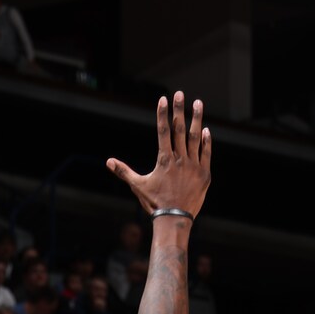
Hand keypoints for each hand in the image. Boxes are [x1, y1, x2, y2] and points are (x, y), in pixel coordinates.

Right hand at [107, 92, 210, 221]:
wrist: (174, 219)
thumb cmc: (154, 203)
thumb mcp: (138, 186)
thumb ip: (124, 171)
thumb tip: (108, 162)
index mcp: (164, 160)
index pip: (163, 131)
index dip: (162, 114)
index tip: (163, 99)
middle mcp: (180, 159)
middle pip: (179, 129)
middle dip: (179, 110)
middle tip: (179, 94)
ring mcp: (194, 165)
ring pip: (195, 137)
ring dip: (196, 119)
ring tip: (198, 103)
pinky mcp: (204, 173)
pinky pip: (206, 153)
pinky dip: (206, 141)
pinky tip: (205, 130)